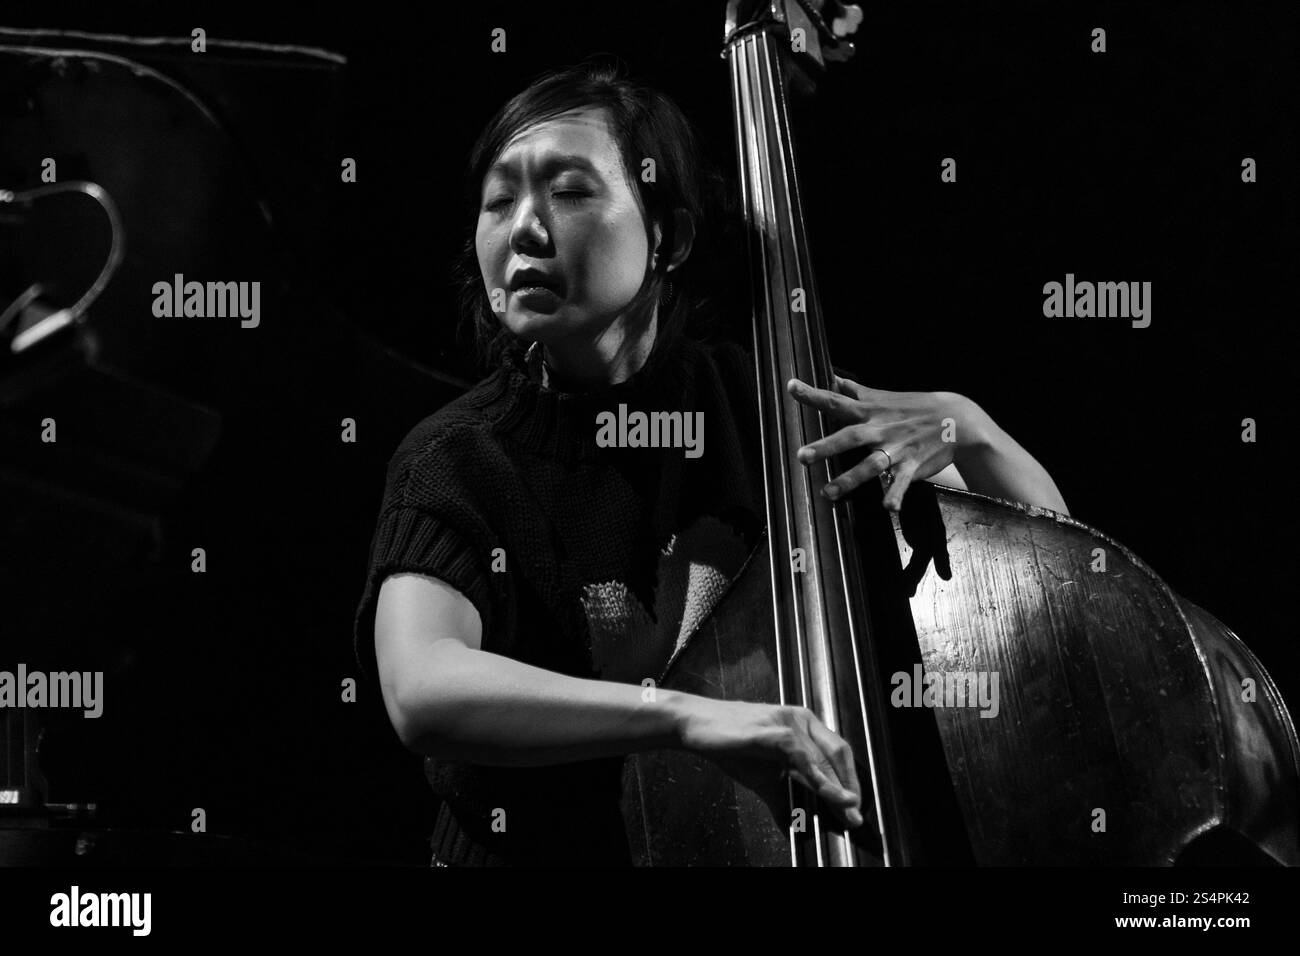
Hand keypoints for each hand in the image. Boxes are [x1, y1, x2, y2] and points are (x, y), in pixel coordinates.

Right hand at [675, 696, 863, 828]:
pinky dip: (816, 776)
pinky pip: (801, 756)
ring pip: (823, 756)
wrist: (696, 724)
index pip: (837, 753)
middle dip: (850, 787)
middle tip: (854, 815)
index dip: (850, 781)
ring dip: (837, 787)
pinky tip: (824, 792)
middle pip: (838, 753)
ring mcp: (787, 723)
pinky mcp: (772, 731)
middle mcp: (800, 720)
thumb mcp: (763, 776)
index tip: (854, 807)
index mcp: (802, 725)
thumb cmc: (729, 744)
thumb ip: (784, 797)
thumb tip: (796, 826)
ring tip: (845, 810)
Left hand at [786, 375, 981, 511]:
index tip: (791, 386)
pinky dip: (895, 494)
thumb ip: (854, 391)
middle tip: (801, 457)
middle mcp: (880, 430)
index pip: (836, 401)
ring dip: (850, 479)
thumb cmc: (913, 407)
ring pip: (871, 464)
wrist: (957, 419)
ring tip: (828, 493)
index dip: (813, 394)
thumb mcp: (883, 396)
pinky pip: (902, 482)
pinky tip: (888, 507)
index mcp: (870, 412)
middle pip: (850, 437)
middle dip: (826, 447)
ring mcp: (896, 449)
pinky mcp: (912, 466)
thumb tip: (831, 377)